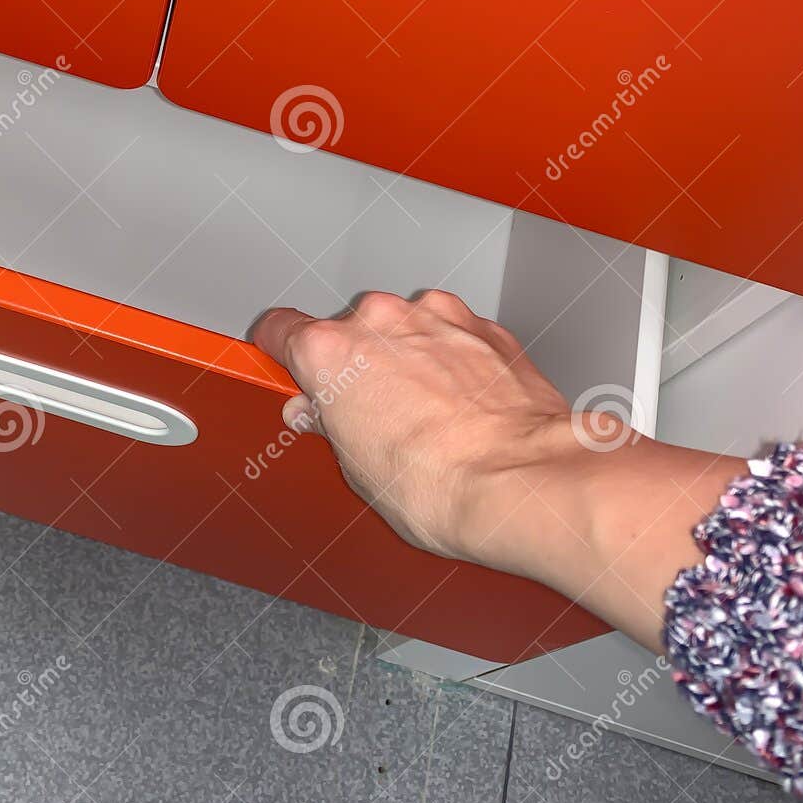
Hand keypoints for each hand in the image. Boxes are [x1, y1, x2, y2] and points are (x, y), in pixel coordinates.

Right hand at [251, 290, 582, 565]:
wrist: (523, 481)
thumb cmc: (442, 484)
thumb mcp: (356, 469)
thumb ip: (329, 426)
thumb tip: (320, 415)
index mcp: (331, 352)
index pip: (280, 330)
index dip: (280, 352)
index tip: (285, 364)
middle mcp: (380, 321)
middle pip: (348, 331)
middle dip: (355, 367)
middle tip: (367, 417)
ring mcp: (436, 318)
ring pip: (404, 330)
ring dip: (407, 360)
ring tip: (426, 418)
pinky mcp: (485, 327)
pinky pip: (452, 336)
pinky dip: (451, 362)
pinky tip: (461, 407)